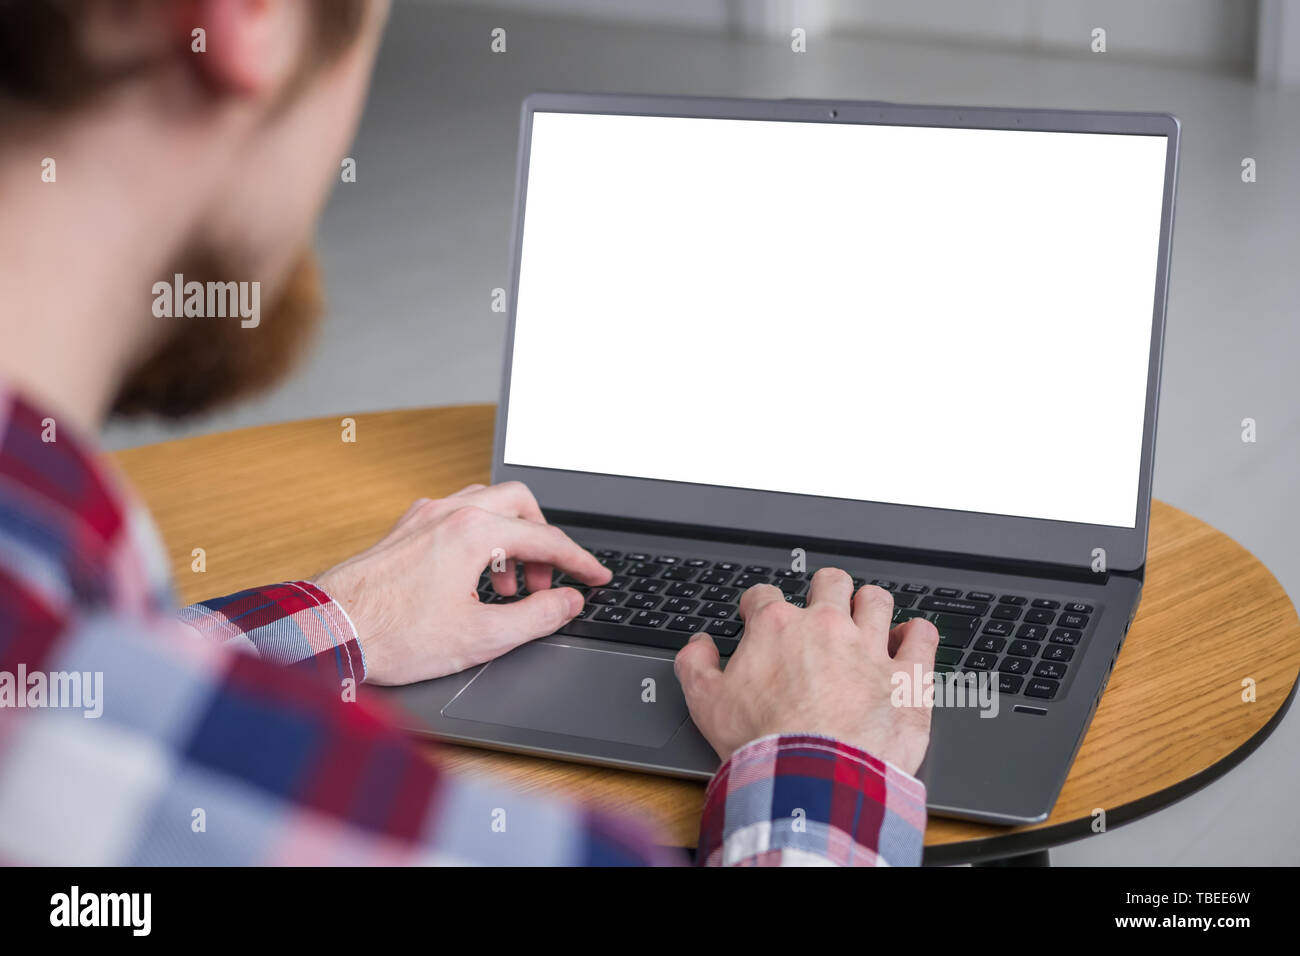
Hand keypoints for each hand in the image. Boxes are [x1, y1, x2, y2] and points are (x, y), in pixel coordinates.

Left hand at [313, 481, 610, 684]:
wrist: (327, 632)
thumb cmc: (393, 635)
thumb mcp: (481, 636)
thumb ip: (537, 616)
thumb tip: (568, 602)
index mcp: (474, 531)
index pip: (546, 539)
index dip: (580, 562)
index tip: (598, 578)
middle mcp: (449, 512)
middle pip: (521, 505)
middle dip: (543, 543)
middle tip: (547, 584)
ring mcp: (423, 517)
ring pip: (488, 505)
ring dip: (510, 540)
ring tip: (508, 589)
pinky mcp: (404, 530)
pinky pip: (458, 517)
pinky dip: (481, 540)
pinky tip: (473, 579)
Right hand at [673, 569, 938, 774]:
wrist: (813, 779)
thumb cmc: (763, 744)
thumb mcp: (705, 705)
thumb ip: (696, 666)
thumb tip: (698, 647)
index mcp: (776, 628)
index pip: (764, 595)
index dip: (758, 606)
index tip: (758, 617)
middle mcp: (826, 626)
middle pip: (829, 582)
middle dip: (824, 590)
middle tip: (820, 610)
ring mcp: (870, 648)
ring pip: (877, 600)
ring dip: (870, 606)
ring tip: (867, 620)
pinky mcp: (907, 677)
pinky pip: (923, 637)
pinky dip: (918, 634)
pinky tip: (910, 641)